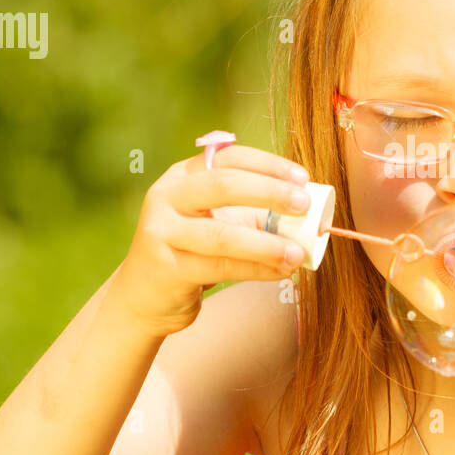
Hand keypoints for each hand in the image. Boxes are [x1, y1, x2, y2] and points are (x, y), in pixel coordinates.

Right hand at [107, 144, 312, 337]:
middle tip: (303, 205)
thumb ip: (254, 211)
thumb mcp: (218, 222)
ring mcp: (162, 232)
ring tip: (297, 254)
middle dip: (269, 192)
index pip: (228, 157)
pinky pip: (220, 267)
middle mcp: (167, 196)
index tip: (302, 178)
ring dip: (267, 244)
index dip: (268, 164)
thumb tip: (309, 212)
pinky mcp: (167, 268)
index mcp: (182, 176)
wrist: (145, 297)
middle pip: (222, 185)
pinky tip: (280, 272)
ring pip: (222, 235)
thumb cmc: (193, 252)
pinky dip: (256, 269)